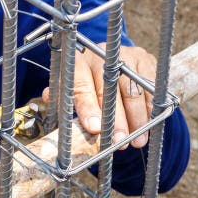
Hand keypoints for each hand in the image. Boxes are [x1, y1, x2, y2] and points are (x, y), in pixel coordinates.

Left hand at [42, 45, 156, 148]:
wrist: (110, 59)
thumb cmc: (85, 81)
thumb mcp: (69, 87)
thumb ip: (62, 97)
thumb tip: (46, 97)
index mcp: (77, 63)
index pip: (81, 86)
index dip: (88, 108)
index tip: (94, 129)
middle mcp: (101, 55)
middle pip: (110, 90)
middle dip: (116, 119)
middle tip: (118, 141)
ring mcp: (126, 55)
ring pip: (134, 90)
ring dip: (137, 118)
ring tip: (137, 140)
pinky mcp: (145, 60)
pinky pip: (151, 87)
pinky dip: (150, 108)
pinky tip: (150, 125)